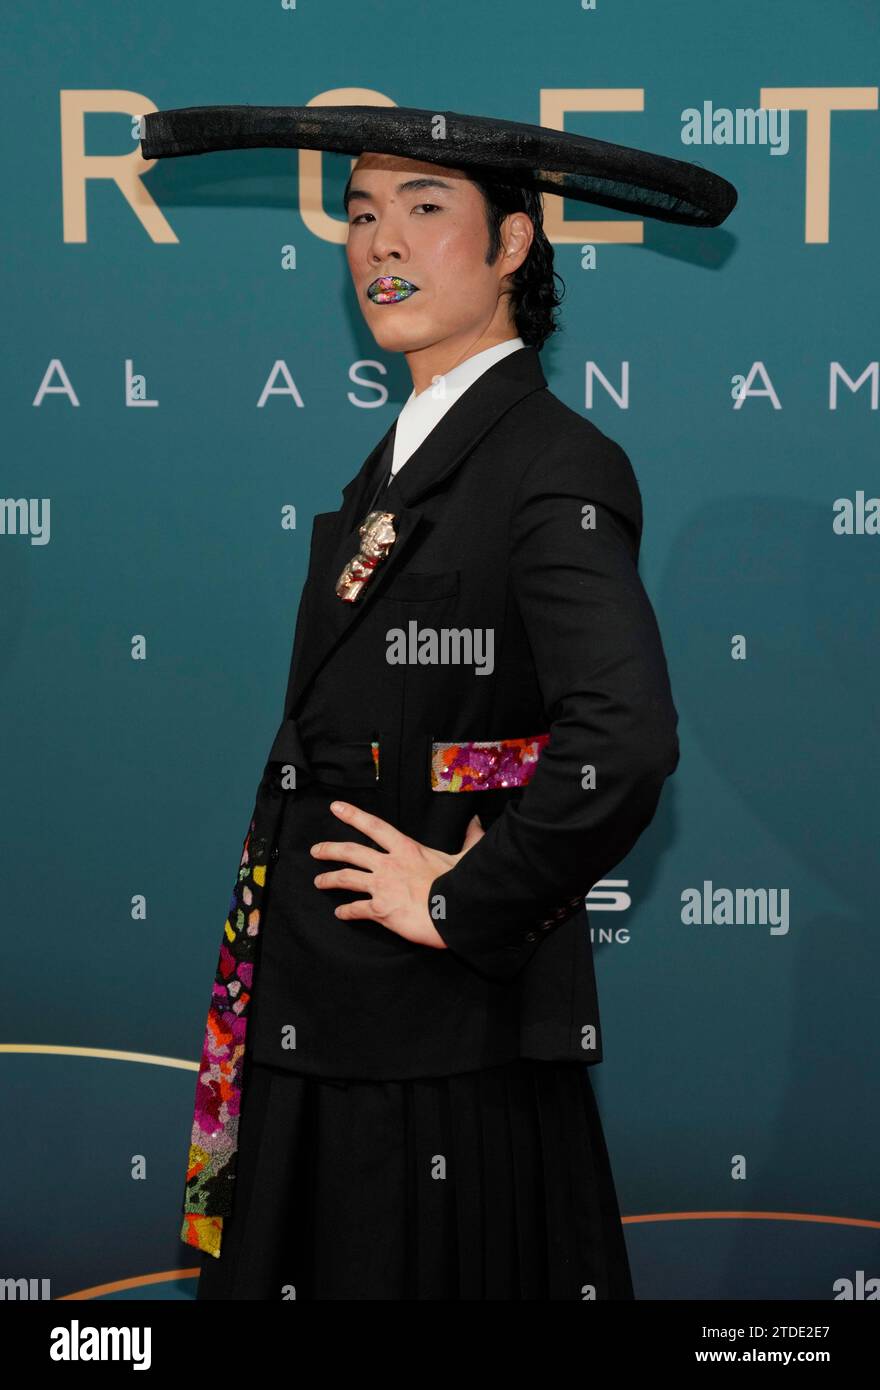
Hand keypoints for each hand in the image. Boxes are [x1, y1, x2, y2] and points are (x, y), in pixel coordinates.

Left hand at [310, 800, 485, 947]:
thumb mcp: (466, 856)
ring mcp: (381, 886)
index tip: (336, 808)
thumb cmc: (459, 884)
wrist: (453, 911)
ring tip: (318, 882)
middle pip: (350, 851)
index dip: (353, 815)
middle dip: (329, 849)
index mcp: (406, 848)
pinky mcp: (380, 910)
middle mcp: (388, 864)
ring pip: (346, 878)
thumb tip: (477, 822)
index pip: (374, 826)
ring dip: (329, 879)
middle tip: (315, 850)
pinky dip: (346, 911)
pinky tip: (340, 914)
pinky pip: (356, 909)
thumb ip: (470, 838)